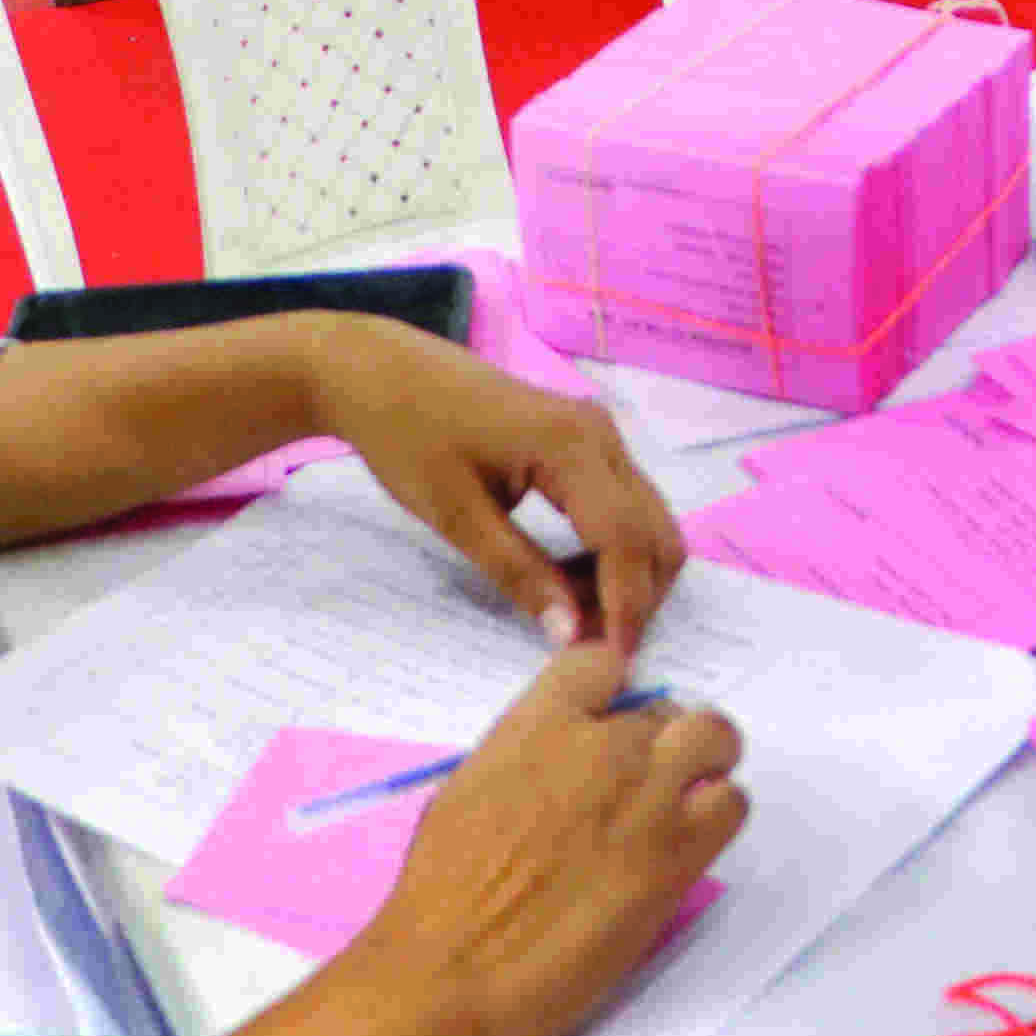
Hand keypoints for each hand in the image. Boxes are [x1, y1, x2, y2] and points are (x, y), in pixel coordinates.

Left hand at [313, 314, 686, 654]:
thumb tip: (571, 637)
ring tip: (574, 614)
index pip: (626, 539)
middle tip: (587, 643)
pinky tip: (569, 576)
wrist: (380, 373)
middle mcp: (602, 435)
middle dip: (637, 595)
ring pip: (646, 520)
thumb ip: (519, 574)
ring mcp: (599, 433)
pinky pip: (624, 504)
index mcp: (573, 446)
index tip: (612, 662)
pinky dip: (612, 549)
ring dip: (627, 574)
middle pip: (655, 531)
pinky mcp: (586, 440)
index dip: (627, 605)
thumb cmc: (408, 438)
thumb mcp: (456, 515)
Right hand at [355, 647, 746, 1035]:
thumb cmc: (441, 895)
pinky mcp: (678, 853)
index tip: (612, 724)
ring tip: (686, 803)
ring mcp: (645, 795)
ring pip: (714, 739)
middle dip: (664, 739)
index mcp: (537, 725)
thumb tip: (563, 759)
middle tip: (653, 779)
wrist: (453, 971)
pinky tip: (688, 845)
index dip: (615, 695)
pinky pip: (731, 803)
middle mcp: (599, 747)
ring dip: (706, 765)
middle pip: (666, 709)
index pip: (604, 663)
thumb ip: (530, 756)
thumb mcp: (471, 789)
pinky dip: (718, 815)